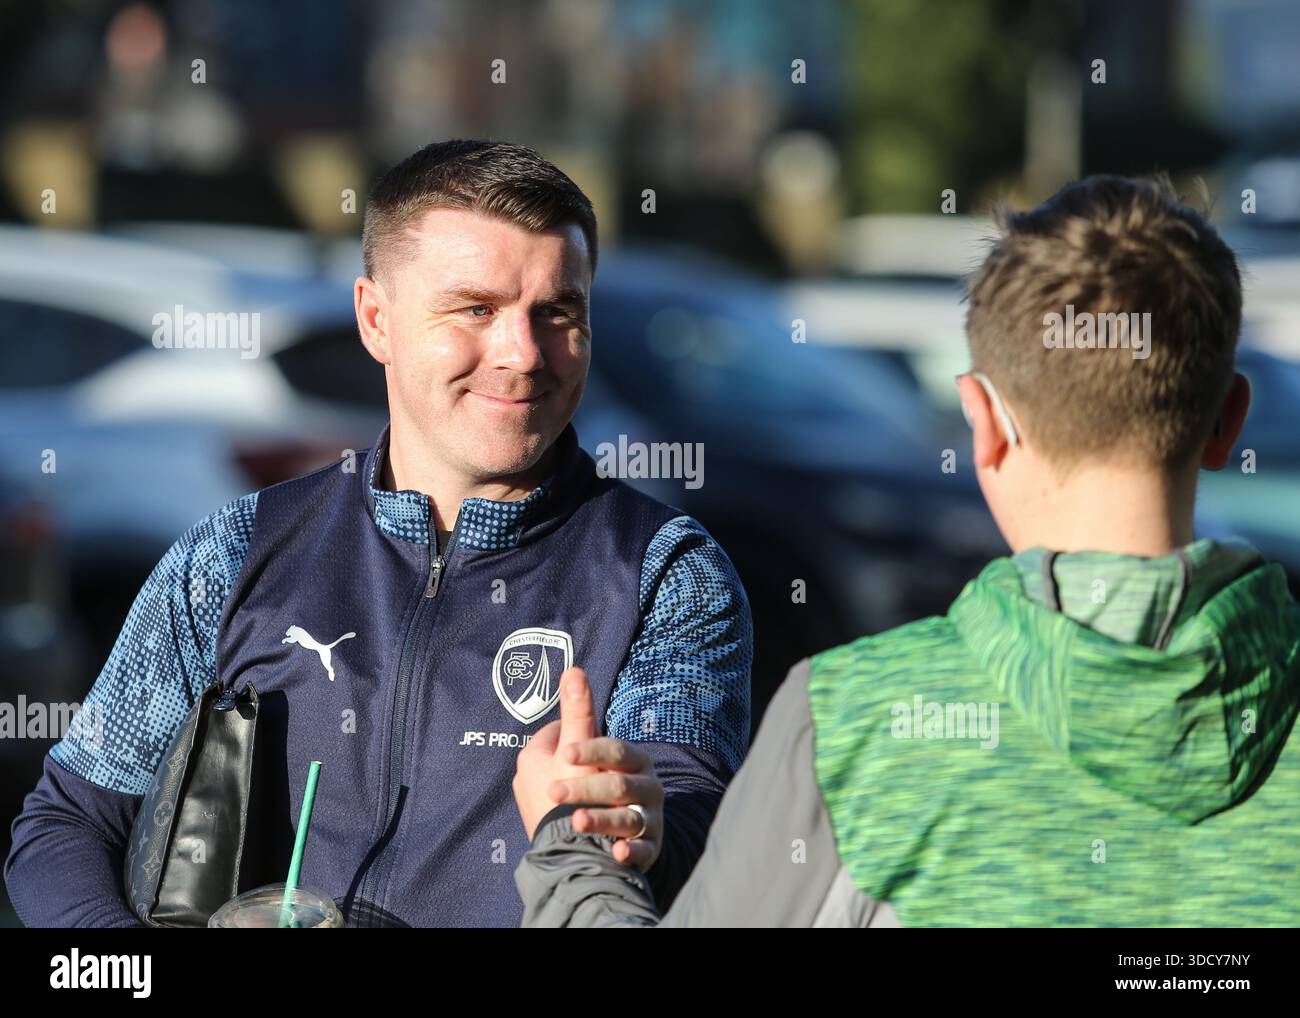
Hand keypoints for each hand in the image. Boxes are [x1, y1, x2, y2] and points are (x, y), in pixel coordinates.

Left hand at [513, 667, 664, 870]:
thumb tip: (572, 668)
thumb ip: (578, 712)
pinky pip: (643, 851)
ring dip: (601, 818)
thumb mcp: (574, 751)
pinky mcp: (646, 850)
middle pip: (616, 783)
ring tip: (576, 822)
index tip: (566, 753)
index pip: (612, 748)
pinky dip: (630, 852)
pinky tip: (616, 852)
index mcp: (627, 761)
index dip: (589, 748)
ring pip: (627, 818)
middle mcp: (641, 788)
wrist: (595, 842)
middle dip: (584, 787)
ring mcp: (643, 821)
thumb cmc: (578, 788)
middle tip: (555, 793)